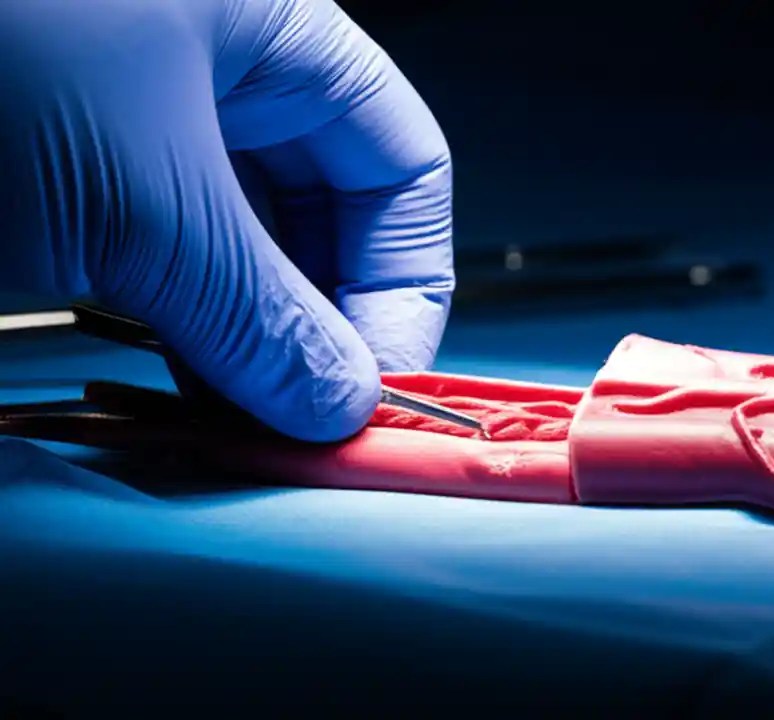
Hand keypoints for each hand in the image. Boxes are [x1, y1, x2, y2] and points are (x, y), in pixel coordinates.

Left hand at [0, 0, 453, 441]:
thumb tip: (336, 400)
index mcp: (269, 30)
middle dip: (327, 320)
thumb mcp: (141, 199)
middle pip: (328, 213)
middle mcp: (216, 75)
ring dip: (253, 339)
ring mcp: (141, 127)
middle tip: (309, 417)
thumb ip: (261, 313)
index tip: (378, 383)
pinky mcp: (71, 182)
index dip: (407, 279)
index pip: (399, 163)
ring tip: (244, 415)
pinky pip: (166, 266)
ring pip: (246, 248)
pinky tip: (181, 387)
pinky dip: (181, 332)